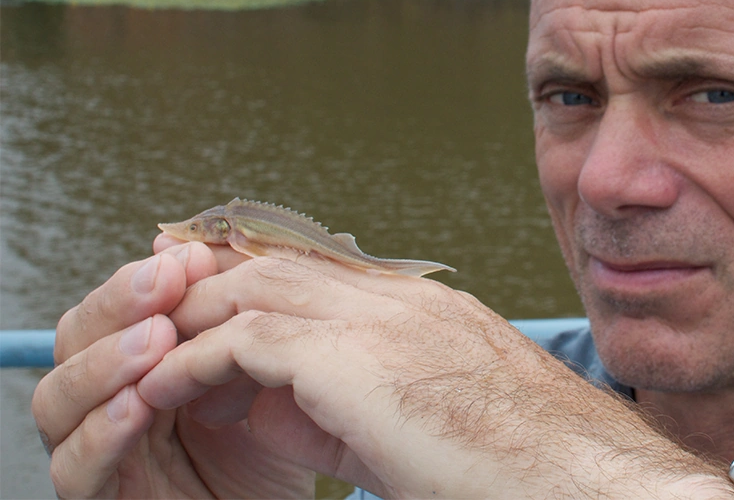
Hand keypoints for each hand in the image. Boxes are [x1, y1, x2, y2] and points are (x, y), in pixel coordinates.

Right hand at [31, 241, 316, 497]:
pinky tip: (136, 405)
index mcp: (140, 361)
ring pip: (58, 398)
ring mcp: (96, 449)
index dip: (144, 279)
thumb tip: (190, 245)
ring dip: (104, 362)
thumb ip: (232, 312)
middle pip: (77, 338)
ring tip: (154, 340)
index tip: (191, 257)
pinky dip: (100, 433)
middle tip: (165, 281)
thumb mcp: (262, 368)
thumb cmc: (271, 442)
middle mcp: (107, 398)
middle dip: (119, 305)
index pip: (115, 308)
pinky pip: (73, 467)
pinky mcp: (101, 497)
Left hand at [135, 254, 733, 497]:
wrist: (581, 483)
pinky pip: (243, 342)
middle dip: (205, 281)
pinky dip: (195, 361)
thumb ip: (349, 395)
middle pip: (273, 263)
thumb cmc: (512, 467)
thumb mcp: (420, 420)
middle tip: (153, 305)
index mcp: (419, 306)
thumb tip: (279, 397)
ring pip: (251, 289)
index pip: (312, 265)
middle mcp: (397, 299)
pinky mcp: (353, 364)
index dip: (246, 273)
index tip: (199, 295)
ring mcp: (378, 322)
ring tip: (145, 350)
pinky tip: (166, 388)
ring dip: (190, 318)